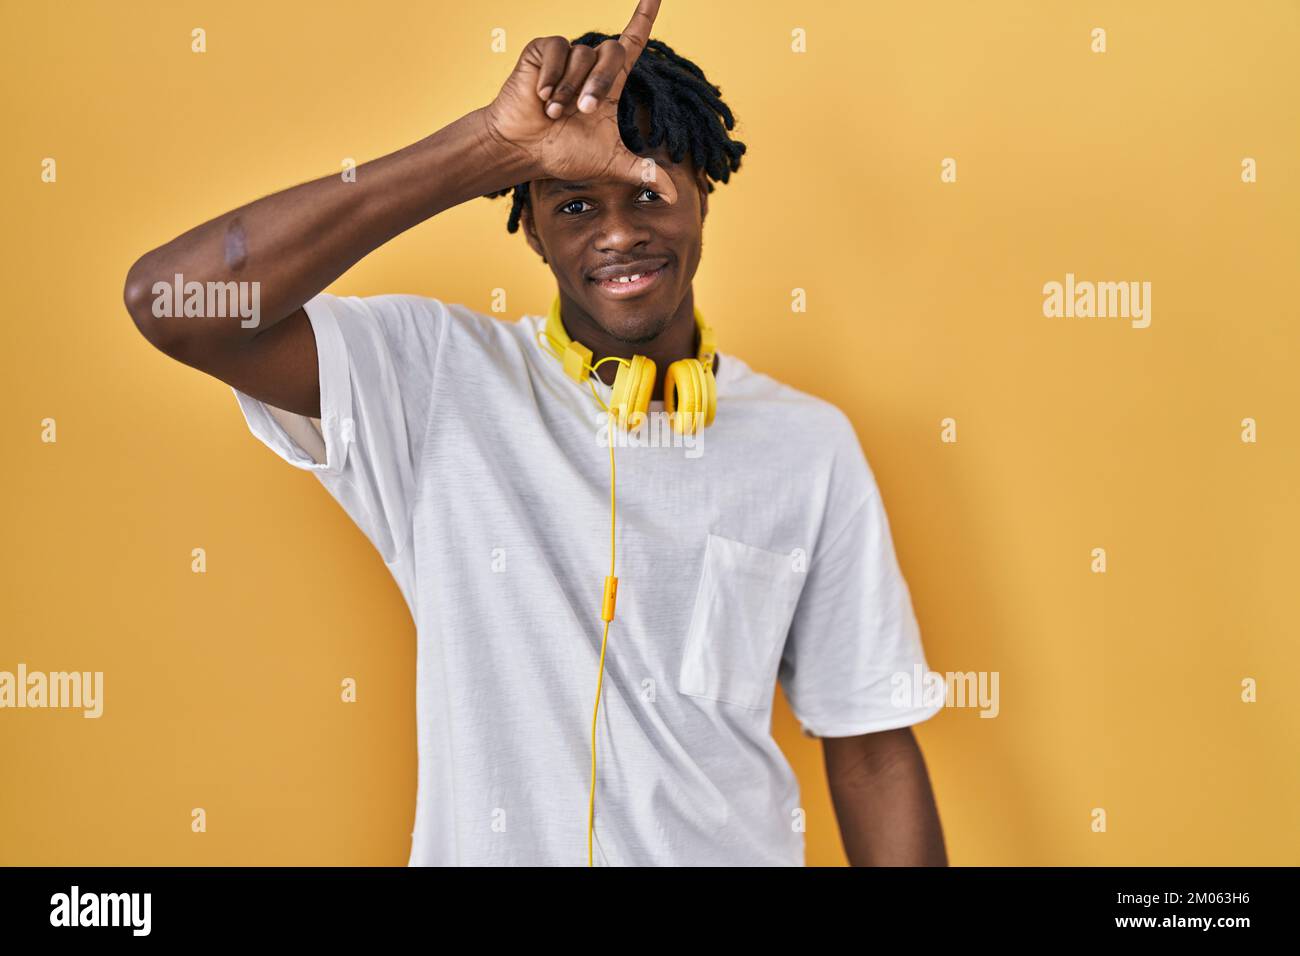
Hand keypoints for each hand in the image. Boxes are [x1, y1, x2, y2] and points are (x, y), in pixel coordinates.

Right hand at [481, 0, 678, 203]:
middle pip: (613, 52)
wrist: (525, 149)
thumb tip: (674, 198)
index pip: (633, 42)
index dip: (643, 17)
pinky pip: (558, 49)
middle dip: (601, 84)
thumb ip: (643, 172)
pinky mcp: (543, 51)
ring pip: (584, 55)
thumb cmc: (564, 153)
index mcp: (611, 84)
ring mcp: (566, 57)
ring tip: (553, 112)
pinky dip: (552, 77)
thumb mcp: (611, 163)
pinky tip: (540, 96)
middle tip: (582, 111)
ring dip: (570, 89)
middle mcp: (591, 66)